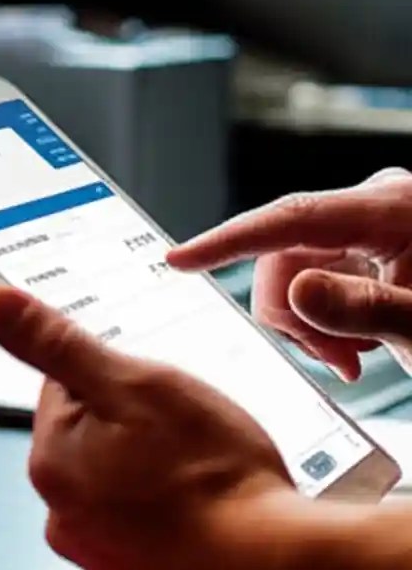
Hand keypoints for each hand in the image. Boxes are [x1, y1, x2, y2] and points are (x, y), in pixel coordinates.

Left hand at [0, 285, 300, 569]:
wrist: (272, 569)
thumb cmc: (211, 476)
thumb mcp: (133, 384)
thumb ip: (58, 344)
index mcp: (51, 459)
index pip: (63, 389)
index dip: (116, 378)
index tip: (154, 392)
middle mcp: (62, 513)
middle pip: (94, 438)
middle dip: (137, 427)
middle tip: (188, 435)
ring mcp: (100, 552)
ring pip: (124, 482)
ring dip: (157, 472)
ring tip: (204, 474)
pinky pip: (150, 526)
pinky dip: (175, 515)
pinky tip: (209, 511)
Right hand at [168, 168, 411, 379]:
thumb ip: (366, 309)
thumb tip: (297, 291)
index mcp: (394, 208)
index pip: (291, 218)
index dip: (229, 241)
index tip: (180, 260)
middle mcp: (378, 205)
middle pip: (285, 251)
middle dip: (293, 313)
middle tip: (334, 364)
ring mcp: (372, 224)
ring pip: (293, 268)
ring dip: (308, 323)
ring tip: (351, 361)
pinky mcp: (369, 246)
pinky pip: (314, 274)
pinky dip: (322, 317)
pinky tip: (356, 343)